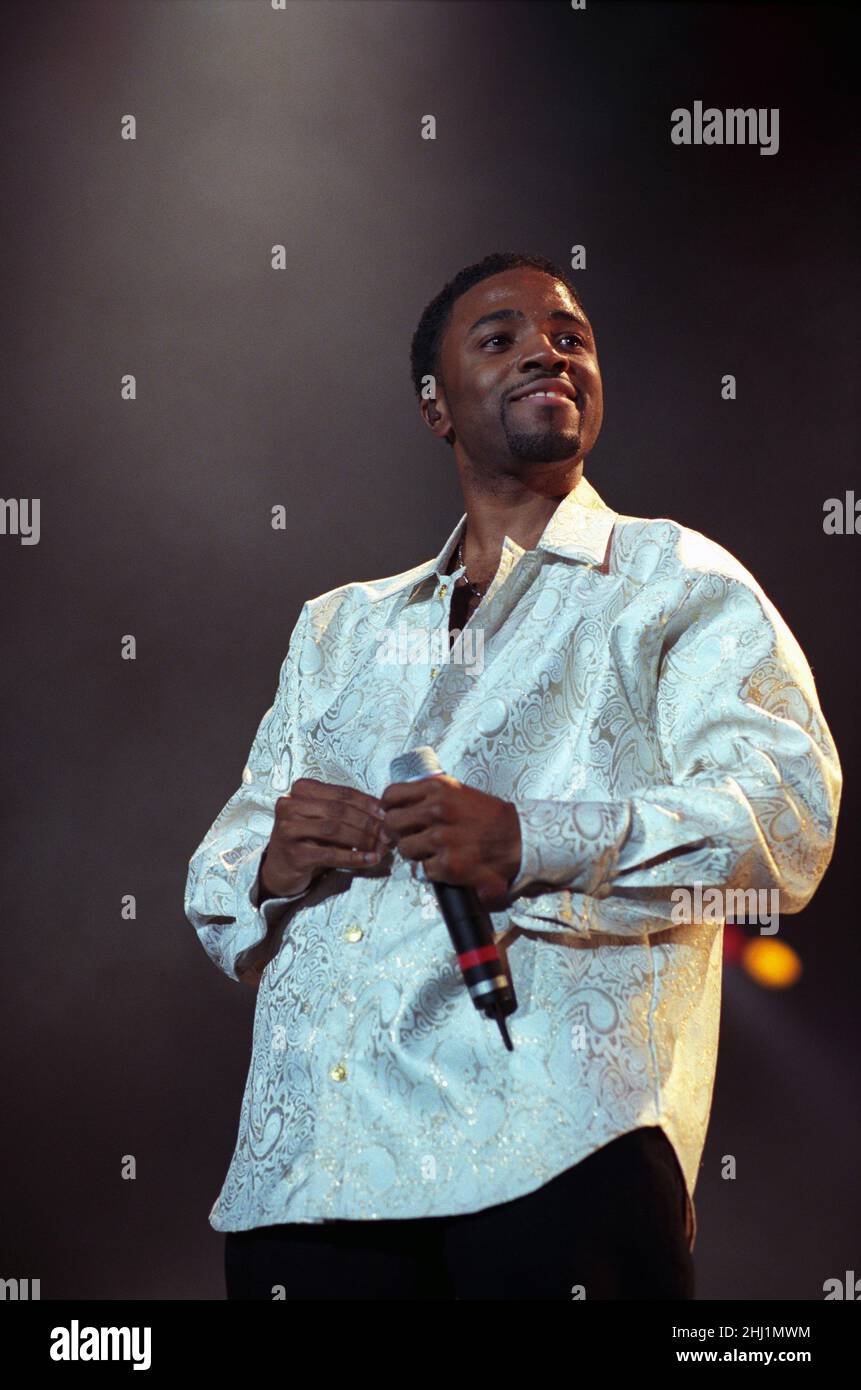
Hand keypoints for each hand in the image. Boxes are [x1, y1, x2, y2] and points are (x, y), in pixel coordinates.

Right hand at [260, 778, 390, 897]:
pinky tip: (369, 860)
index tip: (387, 815)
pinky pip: (330, 854)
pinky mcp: (294, 854)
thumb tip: (384, 813)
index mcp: (301, 789)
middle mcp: (290, 805)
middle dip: (368, 823)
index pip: (342, 793)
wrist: (280, 869)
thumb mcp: (325, 818)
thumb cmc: (308, 839)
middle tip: (388, 835)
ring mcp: (289, 829)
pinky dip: (353, 857)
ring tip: (381, 848)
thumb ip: (348, 811)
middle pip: (340, 810)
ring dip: (363, 839)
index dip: (368, 804)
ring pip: (336, 830)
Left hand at [380, 775, 521, 905]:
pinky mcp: (447, 863)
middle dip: (398, 833)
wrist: (518, 838)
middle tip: (411, 837)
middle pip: (392, 823)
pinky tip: (445, 864)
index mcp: (437, 788)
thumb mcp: (457, 792)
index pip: (391, 795)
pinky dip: (431, 871)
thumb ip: (428, 796)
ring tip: (431, 852)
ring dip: (415, 854)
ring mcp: (441, 838)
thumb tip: (397, 806)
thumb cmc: (488, 817)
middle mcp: (436, 810)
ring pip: (405, 849)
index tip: (396, 815)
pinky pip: (422, 870)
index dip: (389, 808)